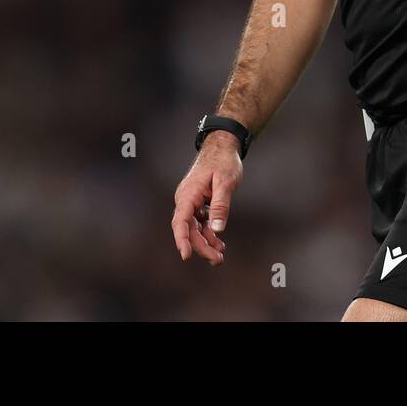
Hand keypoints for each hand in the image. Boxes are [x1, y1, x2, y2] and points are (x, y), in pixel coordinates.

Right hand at [171, 131, 242, 265]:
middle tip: (217, 260)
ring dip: (205, 243)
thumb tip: (217, 229)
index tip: (186, 256)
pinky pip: (201, 222)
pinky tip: (219, 243)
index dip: (182, 240)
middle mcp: (186, 199)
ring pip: (195, 228)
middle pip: (188, 229)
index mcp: (188, 194)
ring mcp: (191, 202)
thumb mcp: (225, 182)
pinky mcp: (199, 203)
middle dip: (201, 247)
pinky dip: (209, 233)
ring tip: (219, 257)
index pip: (181, 221)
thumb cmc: (223, 161)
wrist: (222, 145)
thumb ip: (220, 205)